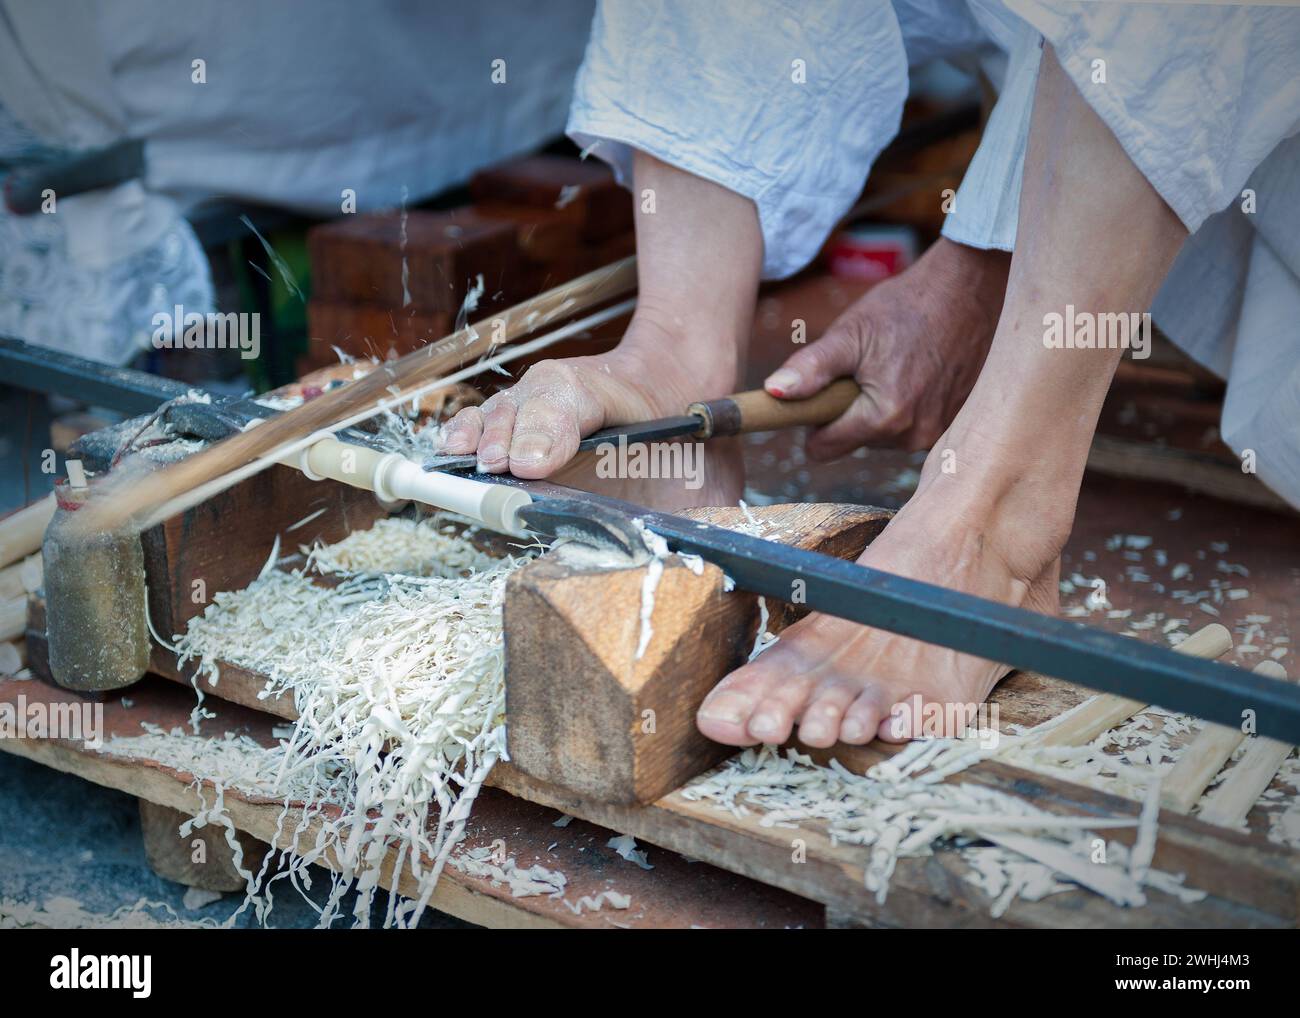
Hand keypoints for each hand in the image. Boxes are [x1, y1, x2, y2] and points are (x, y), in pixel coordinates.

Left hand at [763, 238, 1009, 456]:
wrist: (969, 289)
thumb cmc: (906, 307)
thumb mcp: (851, 333)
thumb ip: (811, 368)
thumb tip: (774, 394)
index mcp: (884, 418)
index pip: (823, 449)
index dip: (814, 421)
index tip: (822, 391)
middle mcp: (914, 436)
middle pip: (854, 441)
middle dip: (850, 408)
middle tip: (867, 366)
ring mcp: (938, 431)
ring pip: (881, 435)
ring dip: (879, 406)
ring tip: (896, 364)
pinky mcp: (954, 422)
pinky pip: (910, 426)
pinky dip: (907, 403)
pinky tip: (919, 370)